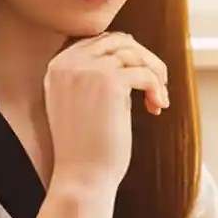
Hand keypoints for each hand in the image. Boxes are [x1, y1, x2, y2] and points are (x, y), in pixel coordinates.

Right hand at [44, 32, 168, 192]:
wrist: (82, 177)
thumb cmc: (86, 148)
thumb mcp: (80, 102)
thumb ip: (93, 76)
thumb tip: (131, 54)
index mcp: (58, 66)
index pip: (98, 41)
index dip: (126, 55)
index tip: (139, 79)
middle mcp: (68, 62)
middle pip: (118, 41)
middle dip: (144, 59)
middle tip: (158, 84)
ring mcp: (88, 70)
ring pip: (135, 54)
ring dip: (154, 75)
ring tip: (159, 100)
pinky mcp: (110, 83)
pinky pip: (145, 73)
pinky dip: (157, 88)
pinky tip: (157, 107)